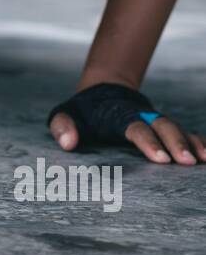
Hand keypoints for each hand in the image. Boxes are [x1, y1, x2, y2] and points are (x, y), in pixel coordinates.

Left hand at [47, 80, 205, 164]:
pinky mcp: (161, 127)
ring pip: (176, 128)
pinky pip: (184, 132)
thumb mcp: (64, 115)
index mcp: (117, 116)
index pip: (135, 127)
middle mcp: (140, 116)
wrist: (103, 91)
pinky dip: (196, 141)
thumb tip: (68, 142)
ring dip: (190, 142)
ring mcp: (154, 120)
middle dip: (176, 143)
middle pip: (162, 126)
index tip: (160, 159)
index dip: (148, 142)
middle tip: (187, 163)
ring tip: (203, 160)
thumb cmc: (82, 111)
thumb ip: (62, 127)